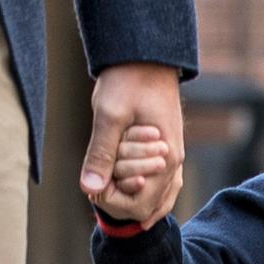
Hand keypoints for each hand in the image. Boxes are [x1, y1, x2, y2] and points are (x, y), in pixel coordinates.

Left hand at [80, 63, 183, 228]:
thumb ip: (101, 154)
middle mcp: (174, 162)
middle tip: (101, 177)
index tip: (96, 180)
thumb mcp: (109, 116)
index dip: (113, 200)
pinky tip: (127, 186)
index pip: (141, 206)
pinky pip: (163, 183)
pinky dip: (145, 190)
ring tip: (110, 185)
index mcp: (165, 159)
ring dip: (133, 195)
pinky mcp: (168, 148)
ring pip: (160, 198)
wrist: (147, 57)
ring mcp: (174, 156)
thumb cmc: (128, 81)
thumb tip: (89, 189)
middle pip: (150, 206)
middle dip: (122, 197)